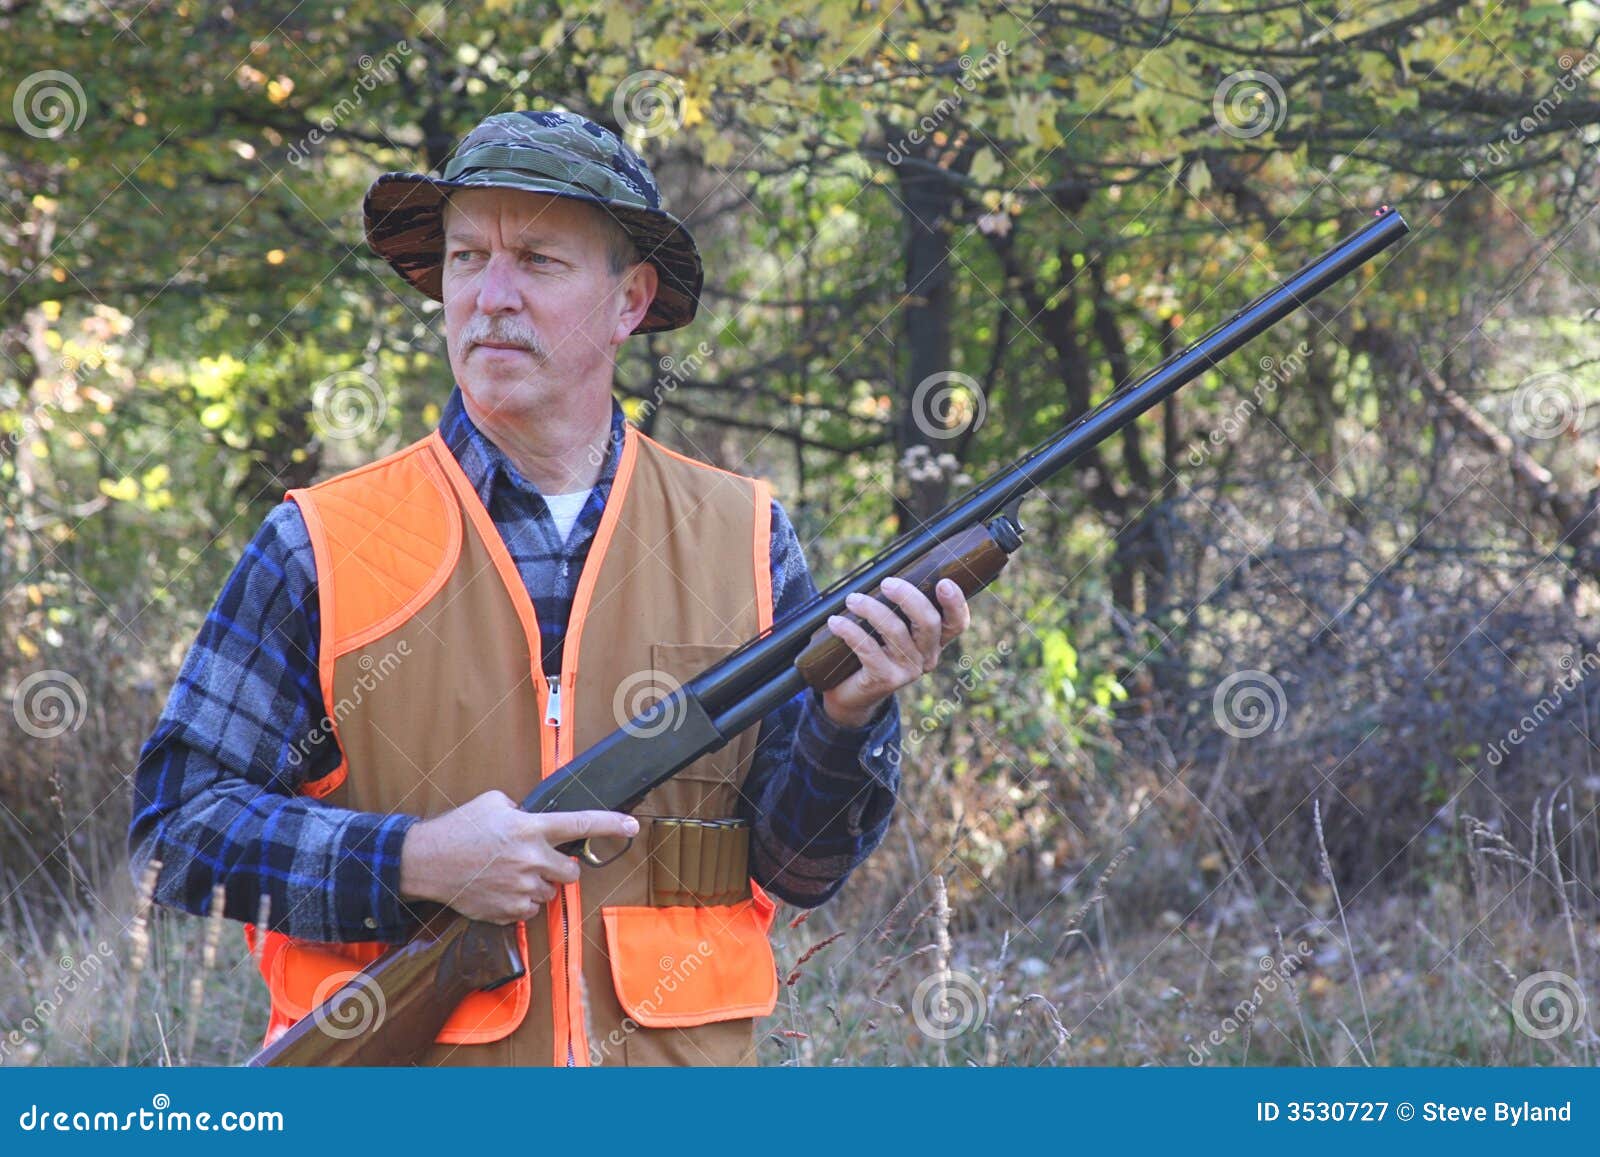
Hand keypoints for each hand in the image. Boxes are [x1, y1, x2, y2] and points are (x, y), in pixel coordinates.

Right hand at [398, 790, 638, 923]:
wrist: (427, 861)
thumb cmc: (459, 828)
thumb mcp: (494, 803)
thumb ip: (523, 811)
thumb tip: (536, 820)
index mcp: (531, 829)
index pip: (580, 825)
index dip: (610, 825)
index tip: (632, 826)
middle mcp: (531, 859)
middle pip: (571, 872)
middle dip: (561, 868)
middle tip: (538, 861)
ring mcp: (521, 888)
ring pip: (549, 892)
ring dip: (537, 885)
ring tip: (508, 874)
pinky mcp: (508, 911)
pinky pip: (529, 910)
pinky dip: (519, 902)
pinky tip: (499, 889)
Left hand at [820, 576, 971, 728]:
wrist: (851, 695)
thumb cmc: (872, 650)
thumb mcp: (889, 630)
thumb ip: (896, 608)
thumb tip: (885, 574)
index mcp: (934, 641)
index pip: (957, 623)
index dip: (956, 603)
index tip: (944, 582)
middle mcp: (927, 657)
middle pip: (929, 623)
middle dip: (908, 597)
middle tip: (886, 582)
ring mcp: (908, 671)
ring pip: (895, 632)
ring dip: (872, 610)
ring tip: (852, 599)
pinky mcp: (886, 680)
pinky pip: (869, 649)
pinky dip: (850, 631)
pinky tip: (835, 622)